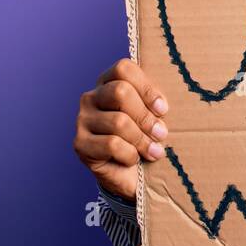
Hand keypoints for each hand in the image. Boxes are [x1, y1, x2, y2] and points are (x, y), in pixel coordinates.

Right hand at [73, 57, 169, 201]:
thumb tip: (164, 105)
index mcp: (109, 82)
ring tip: (155, 151)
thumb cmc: (146, 138)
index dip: (146, 88)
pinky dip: (130, 155)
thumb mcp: (154, 117)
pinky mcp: (80, 144)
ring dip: (142, 140)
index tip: (163, 109)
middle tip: (161, 134)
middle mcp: (91, 97)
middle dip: (146, 116)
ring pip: (119, 122)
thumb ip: (156, 103)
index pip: (124, 69)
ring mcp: (82, 120)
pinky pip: (112, 145)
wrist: (131, 175)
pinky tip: (134, 160)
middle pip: (120, 92)